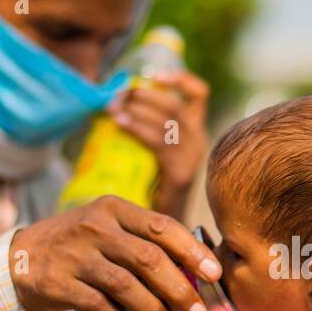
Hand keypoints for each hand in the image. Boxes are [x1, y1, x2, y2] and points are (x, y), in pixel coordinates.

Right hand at [8, 196, 221, 310]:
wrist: (21, 259)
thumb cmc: (82, 247)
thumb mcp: (108, 229)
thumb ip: (144, 243)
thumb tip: (196, 278)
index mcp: (115, 209)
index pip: (162, 227)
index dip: (192, 251)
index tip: (215, 274)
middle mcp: (95, 227)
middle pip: (148, 259)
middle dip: (179, 290)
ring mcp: (75, 254)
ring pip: (125, 285)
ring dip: (153, 310)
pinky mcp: (58, 282)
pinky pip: (98, 306)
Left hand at [108, 69, 209, 217]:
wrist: (167, 237)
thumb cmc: (152, 193)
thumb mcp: (152, 155)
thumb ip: (144, 130)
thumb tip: (115, 103)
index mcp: (194, 133)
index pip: (198, 94)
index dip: (180, 78)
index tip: (154, 74)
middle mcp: (199, 142)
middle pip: (173, 103)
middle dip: (143, 94)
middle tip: (117, 94)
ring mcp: (192, 158)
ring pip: (167, 118)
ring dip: (137, 108)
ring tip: (112, 108)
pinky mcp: (180, 173)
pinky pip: (159, 141)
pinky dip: (137, 127)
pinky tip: (119, 123)